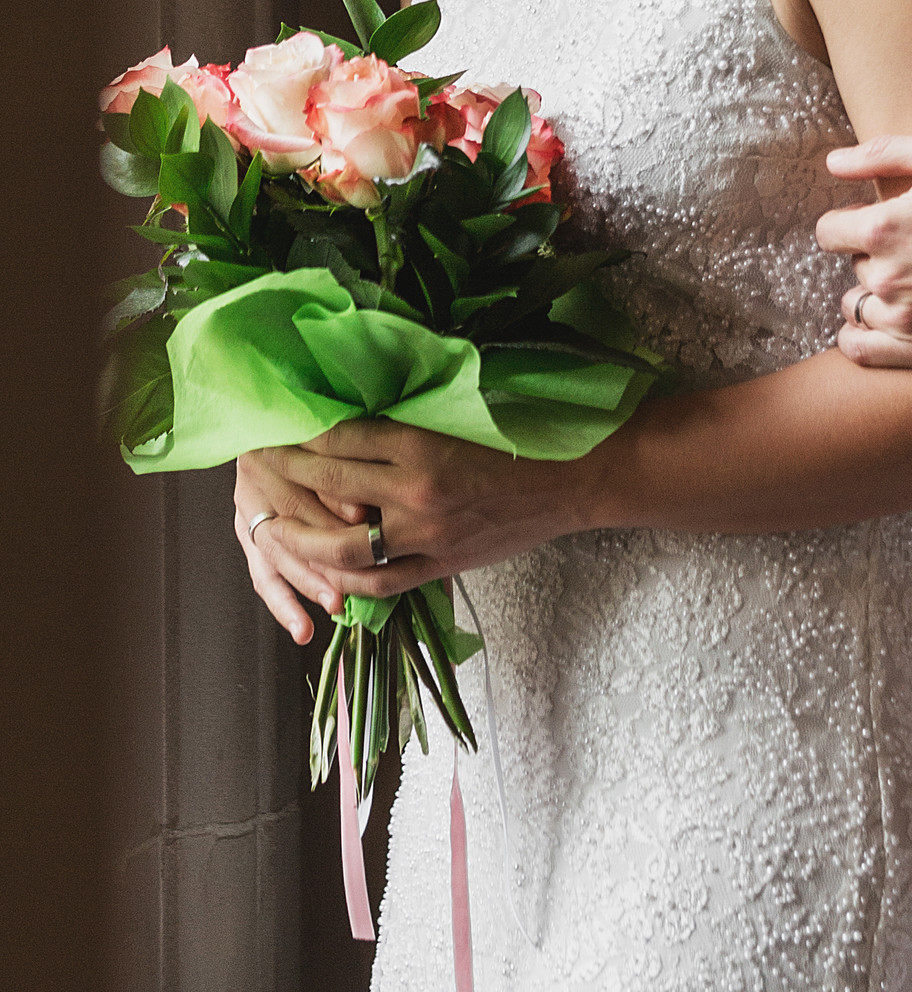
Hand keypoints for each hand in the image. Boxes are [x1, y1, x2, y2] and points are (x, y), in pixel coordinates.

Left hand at [234, 423, 600, 645]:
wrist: (577, 480)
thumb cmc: (526, 434)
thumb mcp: (463, 411)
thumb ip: (408, 415)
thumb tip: (348, 408)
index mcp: (424, 444)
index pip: (339, 437)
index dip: (298, 430)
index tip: (271, 421)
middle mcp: (417, 493)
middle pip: (328, 485)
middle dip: (283, 473)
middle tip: (253, 461)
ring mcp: (427, 537)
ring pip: (340, 548)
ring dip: (297, 538)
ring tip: (268, 526)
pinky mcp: (440, 566)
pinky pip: (378, 583)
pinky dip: (343, 579)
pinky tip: (319, 569)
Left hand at [815, 130, 911, 368]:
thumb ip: (884, 152)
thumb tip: (834, 162)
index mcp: (884, 229)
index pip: (829, 230)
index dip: (851, 220)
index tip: (878, 218)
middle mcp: (888, 279)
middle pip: (852, 266)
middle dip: (874, 254)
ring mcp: (907, 321)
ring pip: (858, 307)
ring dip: (874, 293)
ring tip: (911, 282)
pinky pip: (865, 351)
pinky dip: (861, 337)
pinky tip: (882, 323)